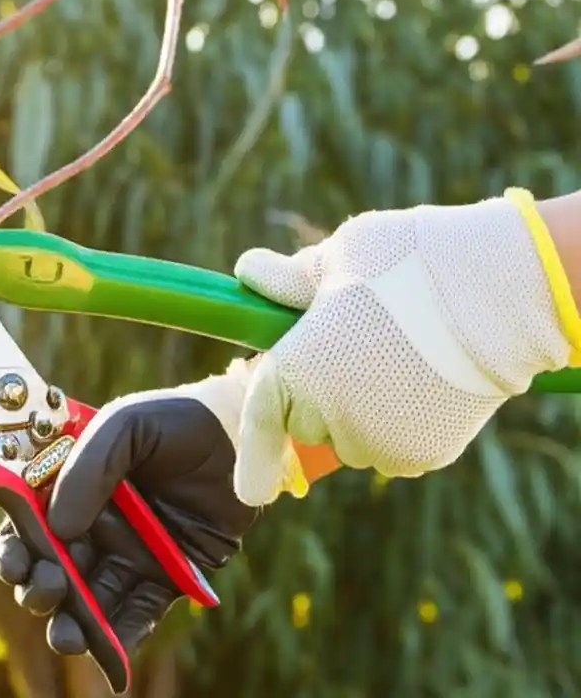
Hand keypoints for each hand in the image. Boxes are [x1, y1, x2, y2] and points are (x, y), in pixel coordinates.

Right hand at [0, 359, 260, 655]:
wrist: (242, 434)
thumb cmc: (175, 421)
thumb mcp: (124, 425)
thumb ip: (86, 468)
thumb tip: (58, 528)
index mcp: (69, 490)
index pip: (25, 528)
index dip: (13, 551)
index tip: (16, 563)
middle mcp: (93, 527)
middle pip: (51, 571)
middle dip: (40, 589)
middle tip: (48, 588)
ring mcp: (129, 554)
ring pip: (89, 601)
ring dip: (72, 624)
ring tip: (69, 637)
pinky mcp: (167, 577)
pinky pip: (140, 613)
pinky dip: (122, 637)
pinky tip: (110, 651)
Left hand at [232, 189, 579, 506]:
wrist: (500, 293)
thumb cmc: (410, 262)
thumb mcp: (339, 256)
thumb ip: (290, 280)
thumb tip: (249, 272)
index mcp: (293, 369)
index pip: (259, 424)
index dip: (254, 462)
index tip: (253, 493)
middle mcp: (327, 417)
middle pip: (311, 423)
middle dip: (323, 399)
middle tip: (362, 351)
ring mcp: (376, 443)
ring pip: (356, 440)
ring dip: (366, 415)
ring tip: (404, 360)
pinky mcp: (422, 455)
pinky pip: (398, 450)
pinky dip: (405, 428)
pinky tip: (429, 385)